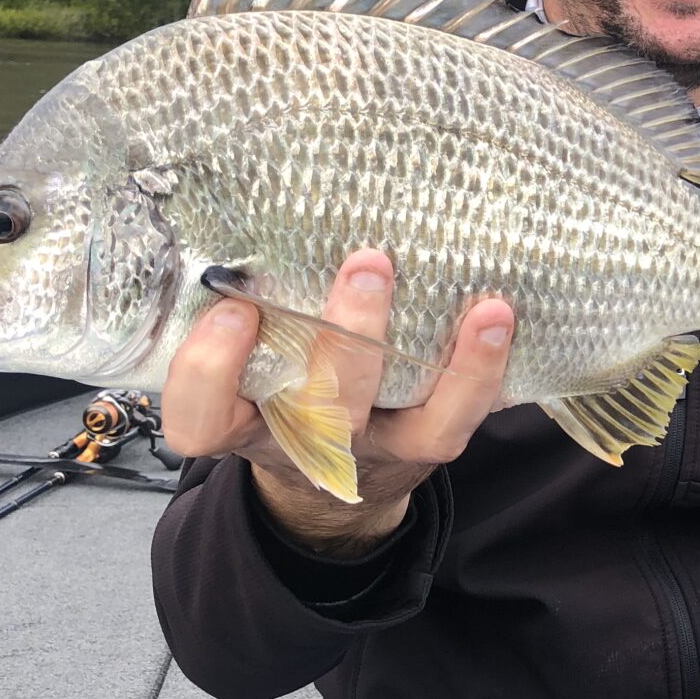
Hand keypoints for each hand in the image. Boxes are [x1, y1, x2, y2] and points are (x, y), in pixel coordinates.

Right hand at [161, 248, 514, 555]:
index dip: (210, 370)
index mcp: (242, 421)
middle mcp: (307, 442)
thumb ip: (247, 314)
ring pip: (411, 422)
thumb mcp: (245, 365)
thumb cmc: (281, 390)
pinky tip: (498, 317)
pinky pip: (458, 418)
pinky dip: (483, 369)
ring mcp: (372, 449)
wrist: (329, 487)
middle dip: (348, 336)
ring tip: (479, 303)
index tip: (234, 308)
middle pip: (324, 408)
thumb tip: (261, 211)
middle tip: (367, 263)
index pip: (201, 416)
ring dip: (446, 360)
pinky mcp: (424, 447)